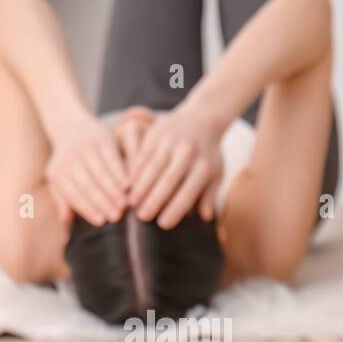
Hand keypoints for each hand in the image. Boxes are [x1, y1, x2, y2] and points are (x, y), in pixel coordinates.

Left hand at [45, 114, 128, 225]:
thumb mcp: (58, 180)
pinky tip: (129, 186)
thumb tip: (65, 220)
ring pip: (101, 173)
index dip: (87, 209)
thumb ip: (62, 200)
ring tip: (125, 205)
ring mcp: (85, 148)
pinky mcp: (100, 140)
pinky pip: (112, 159)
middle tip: (116, 216)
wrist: (71, 127)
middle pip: (88, 185)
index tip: (101, 221)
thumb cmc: (67, 163)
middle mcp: (69, 160)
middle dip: (103, 202)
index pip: (73, 195)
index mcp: (57, 173)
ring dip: (114, 190)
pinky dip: (121, 173)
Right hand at [128, 104, 223, 227]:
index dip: (176, 208)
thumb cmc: (207, 155)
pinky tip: (127, 186)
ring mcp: (171, 141)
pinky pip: (143, 155)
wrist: (201, 118)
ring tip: (129, 204)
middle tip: (142, 217)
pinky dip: (134, 172)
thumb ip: (210, 195)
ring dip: (140, 186)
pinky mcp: (156, 134)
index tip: (163, 224)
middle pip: (169, 180)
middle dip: (154, 199)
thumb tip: (206, 218)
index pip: (189, 191)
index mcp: (204, 166)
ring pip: (152, 167)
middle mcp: (187, 152)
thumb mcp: (215, 174)